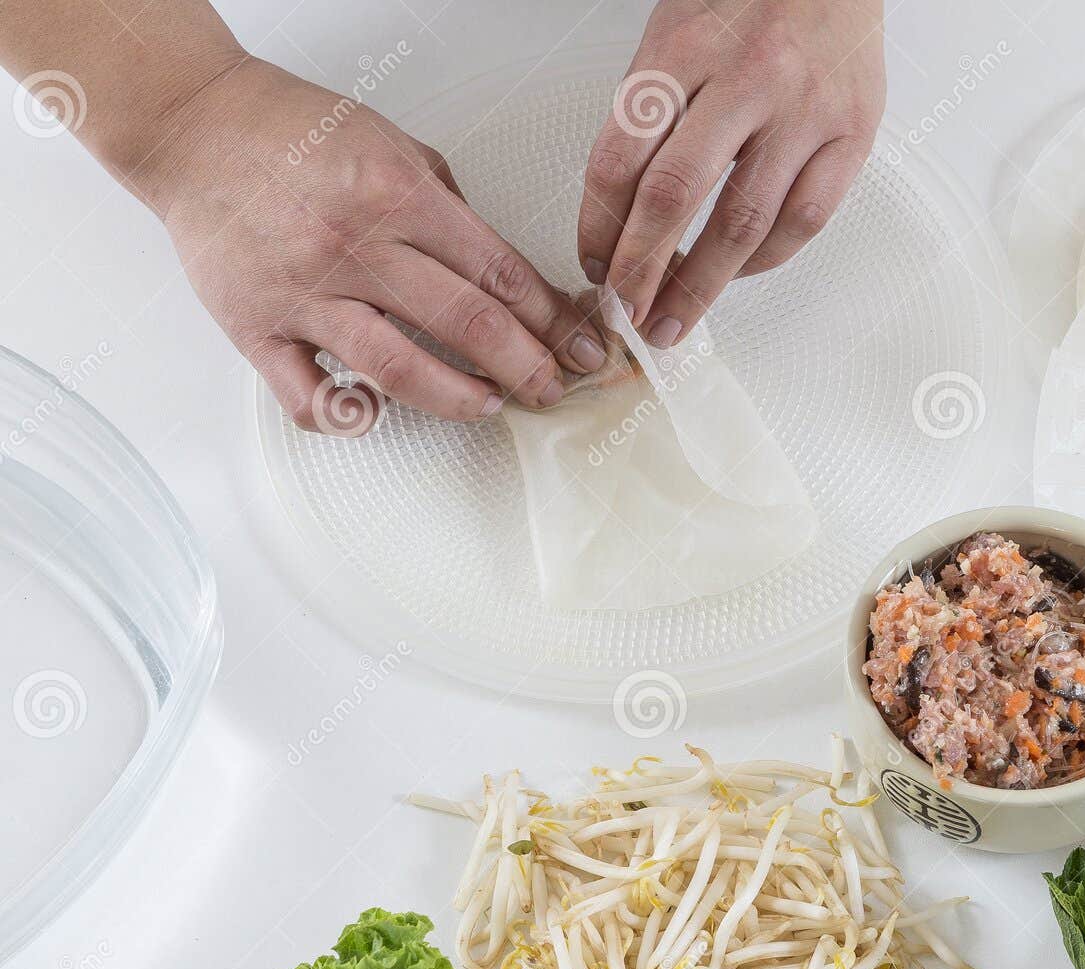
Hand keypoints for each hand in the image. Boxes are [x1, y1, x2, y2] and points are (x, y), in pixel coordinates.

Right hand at [145, 56, 607, 432]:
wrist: (190, 125)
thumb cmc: (292, 132)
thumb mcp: (392, 143)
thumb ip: (447, 205)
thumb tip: (503, 270)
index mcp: (398, 195)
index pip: (500, 272)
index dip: (552, 319)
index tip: (581, 346)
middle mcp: (355, 246)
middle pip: (467, 324)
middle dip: (527, 366)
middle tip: (552, 388)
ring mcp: (304, 292)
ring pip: (400, 368)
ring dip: (458, 397)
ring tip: (487, 404)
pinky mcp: (256, 327)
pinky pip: (309, 396)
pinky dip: (349, 416)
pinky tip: (377, 413)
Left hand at [578, 0, 884, 346]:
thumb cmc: (745, 1)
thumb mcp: (675, 31)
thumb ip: (649, 111)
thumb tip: (619, 214)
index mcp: (683, 49)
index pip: (621, 158)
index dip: (599, 228)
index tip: (595, 266)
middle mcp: (745, 80)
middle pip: (675, 196)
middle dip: (642, 272)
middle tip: (627, 315)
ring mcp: (804, 111)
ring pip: (743, 222)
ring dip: (702, 285)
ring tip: (676, 319)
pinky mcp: (852, 134)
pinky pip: (804, 219)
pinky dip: (765, 259)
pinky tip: (739, 272)